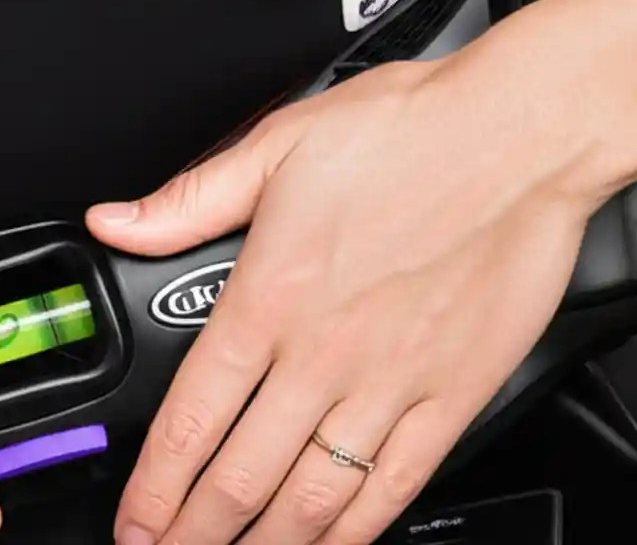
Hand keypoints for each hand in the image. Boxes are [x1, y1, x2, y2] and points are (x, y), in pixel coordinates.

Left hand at [87, 27, 614, 543]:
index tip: (135, 518)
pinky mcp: (451, 395)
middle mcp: (322, 354)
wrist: (521, 135)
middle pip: (240, 474)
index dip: (154, 484)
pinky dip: (353, 530)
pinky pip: (393, 485)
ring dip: (262, 543)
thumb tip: (114, 222)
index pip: (191, 418)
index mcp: (267, 299)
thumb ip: (186, 201)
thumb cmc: (408, 133)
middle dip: (193, 531)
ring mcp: (388, 383)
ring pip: (310, 495)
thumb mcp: (275, 147)